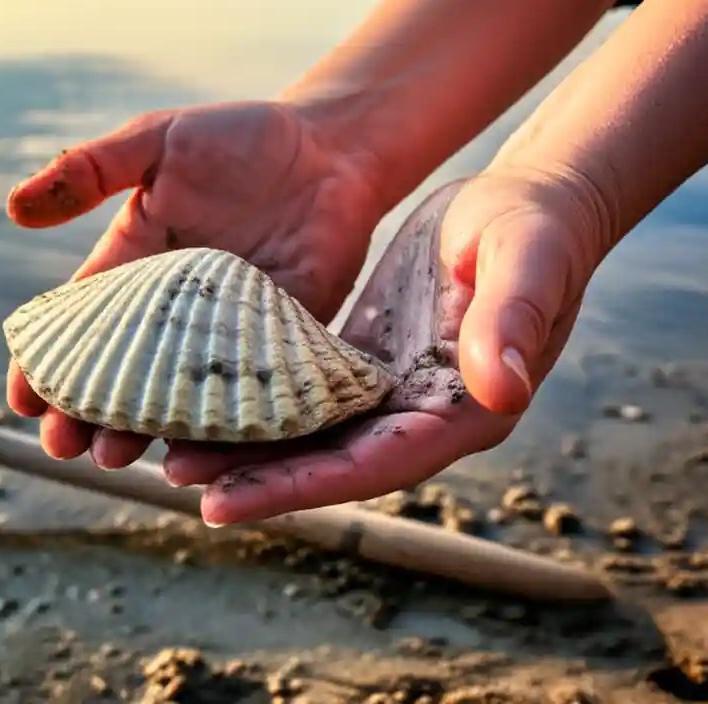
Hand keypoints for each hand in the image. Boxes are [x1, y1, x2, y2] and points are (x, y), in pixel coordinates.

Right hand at [4, 99, 392, 466]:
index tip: (20, 400)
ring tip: (115, 456)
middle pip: (120, 376)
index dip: (46, 365)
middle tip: (60, 445)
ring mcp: (226, 336)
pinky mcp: (281, 347)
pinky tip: (196, 451)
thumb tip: (13, 209)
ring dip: (141, 432)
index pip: (80, 327)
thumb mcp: (156, 142)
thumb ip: (89, 170)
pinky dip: (220, 426)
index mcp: (134, 268)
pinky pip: (246, 394)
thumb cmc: (240, 140)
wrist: (332, 148)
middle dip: (84, 415)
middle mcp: (175, 314)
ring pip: (175, 399)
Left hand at [164, 169, 608, 524]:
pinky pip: (308, 394)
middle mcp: (423, 416)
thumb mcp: (526, 262)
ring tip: (170, 448)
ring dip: (246, 446)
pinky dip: (262, 402)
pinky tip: (207, 396)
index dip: (295, 487)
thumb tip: (501, 391)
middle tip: (171, 477)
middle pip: (327, 463)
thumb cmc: (538, 228)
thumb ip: (512, 322)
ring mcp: (395, 394)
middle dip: (252, 477)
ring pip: (311, 434)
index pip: (368, 466)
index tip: (221, 503)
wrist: (533, 205)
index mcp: (463, 411)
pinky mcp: (369, 362)